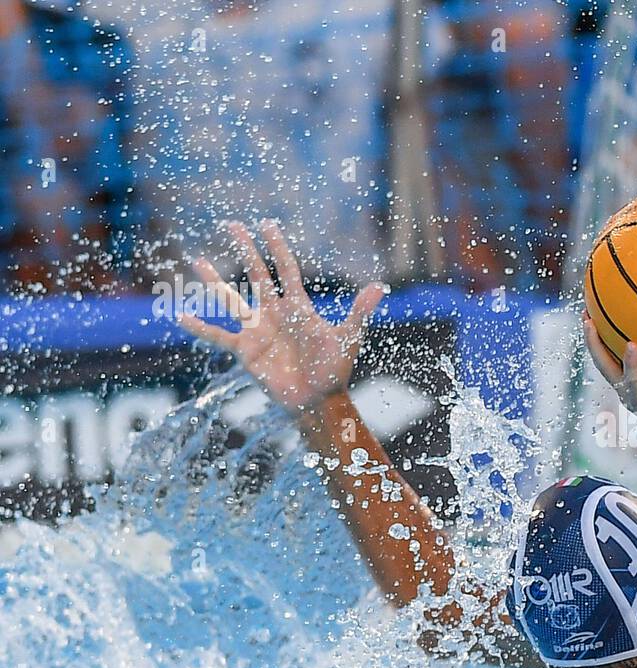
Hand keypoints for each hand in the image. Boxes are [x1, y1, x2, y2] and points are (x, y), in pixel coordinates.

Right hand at [178, 221, 386, 416]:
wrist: (318, 400)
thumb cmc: (334, 369)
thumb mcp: (348, 338)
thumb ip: (359, 311)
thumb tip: (380, 286)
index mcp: (298, 307)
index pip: (285, 269)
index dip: (276, 247)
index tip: (266, 224)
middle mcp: (275, 313)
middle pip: (256, 274)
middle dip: (245, 249)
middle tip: (231, 224)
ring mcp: (258, 330)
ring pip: (232, 300)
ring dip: (215, 282)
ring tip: (198, 261)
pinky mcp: (246, 350)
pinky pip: (219, 336)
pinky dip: (201, 328)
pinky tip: (182, 316)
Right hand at [582, 313, 636, 458]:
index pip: (617, 360)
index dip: (607, 340)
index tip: (602, 316)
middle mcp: (629, 391)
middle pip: (602, 360)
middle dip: (591, 336)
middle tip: (585, 311)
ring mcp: (632, 396)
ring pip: (605, 367)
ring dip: (595, 344)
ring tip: (590, 321)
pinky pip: (633, 378)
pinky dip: (630, 362)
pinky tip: (630, 343)